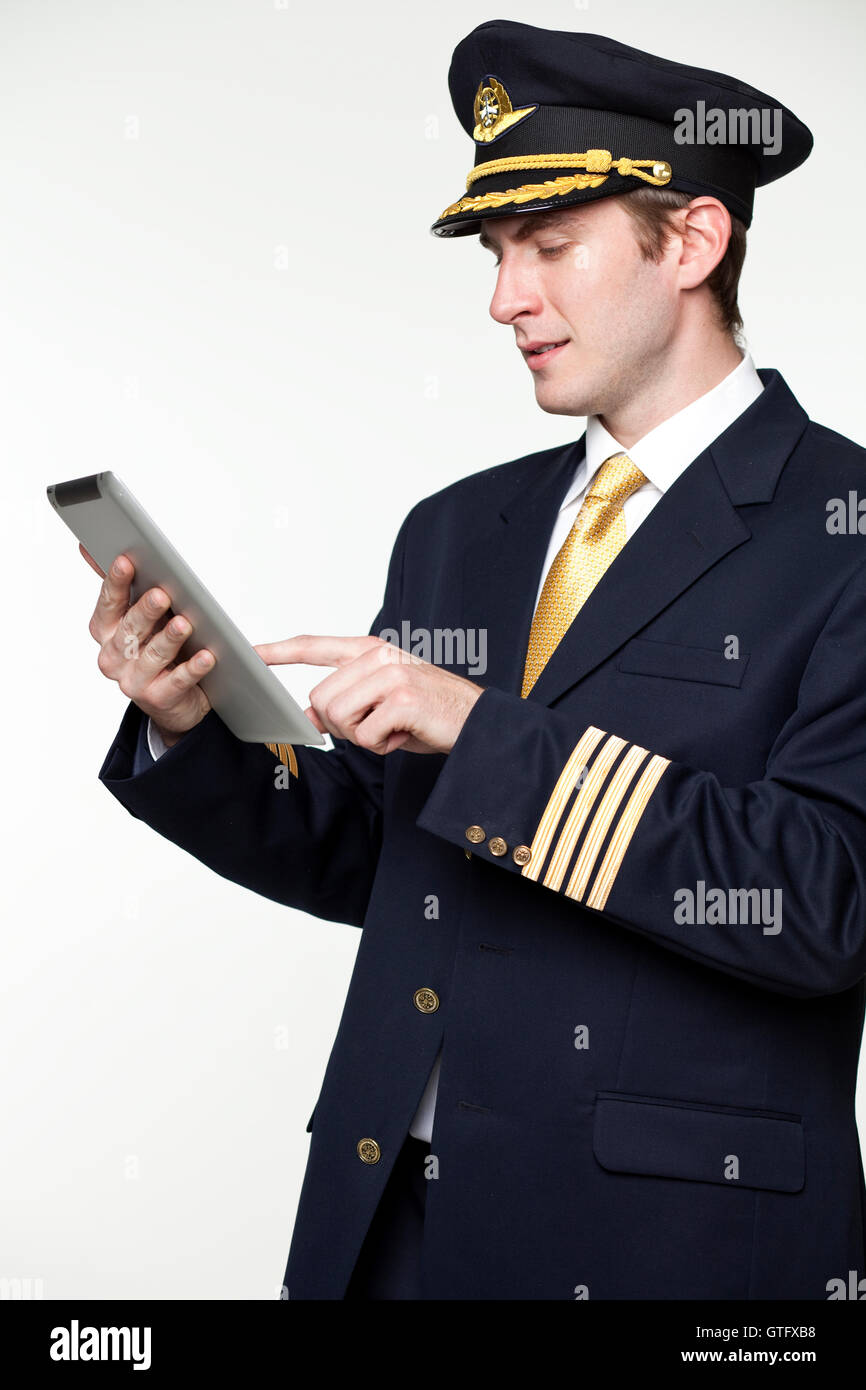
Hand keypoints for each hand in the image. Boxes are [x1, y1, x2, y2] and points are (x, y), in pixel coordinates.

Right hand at [83, 545, 214, 745]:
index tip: (126, 562)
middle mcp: (113, 657)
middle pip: (130, 629)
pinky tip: (207, 656)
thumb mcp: (138, 614)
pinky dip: (193, 669)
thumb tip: (87, 548)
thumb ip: (120, 585)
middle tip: (161, 594)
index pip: (109, 603)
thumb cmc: (156, 646)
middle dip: (146, 611)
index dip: (116, 583)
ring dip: (169, 639)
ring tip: (185, 624)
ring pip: (153, 656)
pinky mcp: (158, 699)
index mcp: (106, 630)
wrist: (173, 699)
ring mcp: (133, 681)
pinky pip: (177, 682)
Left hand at [253, 634, 483, 754]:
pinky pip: (365, 735)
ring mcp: (390, 674)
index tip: (251, 653)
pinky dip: (383, 746)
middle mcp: (378, 655)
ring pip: (338, 716)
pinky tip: (405, 735)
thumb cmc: (430, 714)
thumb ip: (345, 702)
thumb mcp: (381, 705)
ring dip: (363, 736)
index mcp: (371, 650)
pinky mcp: (401, 699)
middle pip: (321, 698)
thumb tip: (309, 715)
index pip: (315, 646)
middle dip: (341, 725)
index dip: (280, 651)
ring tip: (394, 729)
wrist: (478, 723)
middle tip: (377, 728)